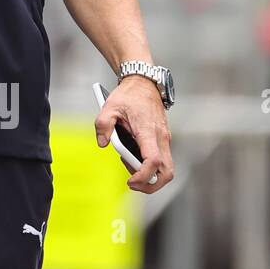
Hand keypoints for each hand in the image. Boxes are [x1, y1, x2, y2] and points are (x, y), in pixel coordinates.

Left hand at [96, 74, 174, 192]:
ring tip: (128, 165)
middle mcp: (161, 138)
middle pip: (167, 172)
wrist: (144, 83)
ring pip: (167, 168)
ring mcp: (165, 139)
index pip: (153, 160)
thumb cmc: (128, 95)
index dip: (143, 176)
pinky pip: (162, 160)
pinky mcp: (163, 140)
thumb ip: (103, 125)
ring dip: (150, 176)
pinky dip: (150, 166)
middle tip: (132, 184)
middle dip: (152, 185)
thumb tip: (102, 144)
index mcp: (148, 131)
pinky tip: (133, 157)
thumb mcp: (109, 106)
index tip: (130, 182)